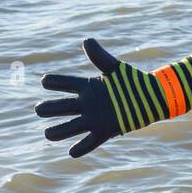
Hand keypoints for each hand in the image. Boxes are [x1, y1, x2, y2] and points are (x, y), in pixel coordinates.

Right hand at [35, 39, 142, 158]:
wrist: (152, 98)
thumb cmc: (133, 81)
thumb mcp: (115, 68)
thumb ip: (100, 56)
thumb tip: (86, 40)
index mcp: (88, 87)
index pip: (67, 83)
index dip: (55, 82)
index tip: (44, 81)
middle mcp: (88, 104)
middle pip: (64, 107)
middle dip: (50, 108)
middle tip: (39, 109)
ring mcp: (95, 118)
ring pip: (72, 127)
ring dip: (59, 131)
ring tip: (47, 134)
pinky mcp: (105, 131)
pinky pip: (90, 142)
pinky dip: (82, 147)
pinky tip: (72, 152)